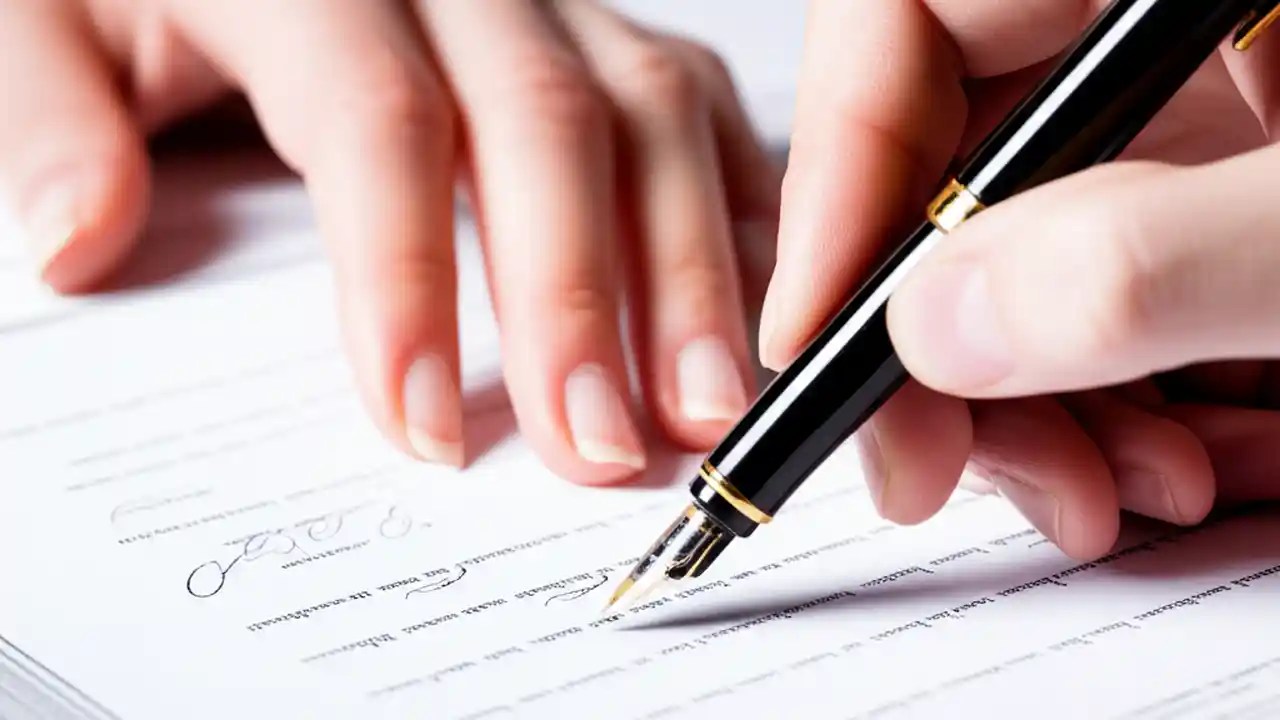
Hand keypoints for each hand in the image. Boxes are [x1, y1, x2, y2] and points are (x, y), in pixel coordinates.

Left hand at [0, 0, 779, 483]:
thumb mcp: (43, 23)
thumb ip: (40, 115)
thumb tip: (75, 238)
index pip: (379, 123)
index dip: (407, 279)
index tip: (423, 430)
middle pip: (546, 123)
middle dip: (579, 299)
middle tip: (600, 448)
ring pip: (650, 109)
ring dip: (688, 269)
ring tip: (701, 406)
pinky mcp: (603, 30)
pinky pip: (693, 101)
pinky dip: (733, 203)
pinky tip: (748, 303)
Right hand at [768, 0, 1279, 558]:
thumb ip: (1148, 260)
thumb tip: (940, 330)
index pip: (900, 19)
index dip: (831, 182)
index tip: (811, 340)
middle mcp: (1123, 32)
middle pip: (934, 161)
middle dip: (934, 339)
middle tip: (930, 462)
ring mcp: (1161, 115)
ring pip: (999, 246)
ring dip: (1016, 397)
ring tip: (1091, 492)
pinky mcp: (1185, 198)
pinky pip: (1079, 289)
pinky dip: (1096, 393)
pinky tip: (1152, 457)